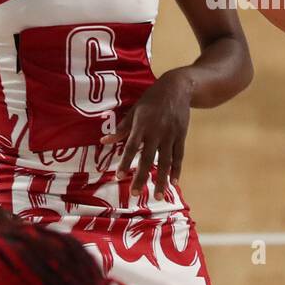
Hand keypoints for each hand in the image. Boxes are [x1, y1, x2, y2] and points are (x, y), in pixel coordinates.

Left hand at [99, 70, 192, 199]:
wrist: (177, 88)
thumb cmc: (152, 99)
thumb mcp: (135, 110)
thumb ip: (121, 128)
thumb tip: (104, 140)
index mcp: (142, 125)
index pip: (131, 146)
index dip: (126, 162)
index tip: (119, 176)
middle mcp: (156, 132)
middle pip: (148, 158)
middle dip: (141, 177)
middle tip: (135, 193)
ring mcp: (170, 135)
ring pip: (165, 161)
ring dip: (161, 180)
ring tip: (157, 196)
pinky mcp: (181, 136)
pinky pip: (178, 156)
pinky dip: (176, 169)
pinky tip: (173, 182)